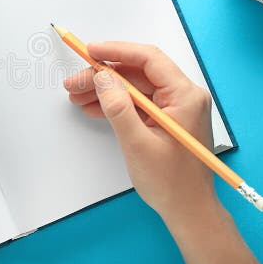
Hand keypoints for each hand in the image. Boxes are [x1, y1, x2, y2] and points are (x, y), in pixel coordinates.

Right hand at [63, 42, 218, 224]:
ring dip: (106, 91)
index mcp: (185, 95)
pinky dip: (116, 105)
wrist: (189, 212)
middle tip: (74, 83)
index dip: (117, 51)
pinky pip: (138, 103)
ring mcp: (176, 108)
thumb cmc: (170, 182)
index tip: (90, 51)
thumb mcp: (138, 143)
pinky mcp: (167, 120)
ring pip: (135, 88)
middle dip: (103, 76)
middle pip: (138, 73)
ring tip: (77, 97)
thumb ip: (118, 107)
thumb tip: (102, 78)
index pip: (149, 59)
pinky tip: (93, 108)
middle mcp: (183, 96)